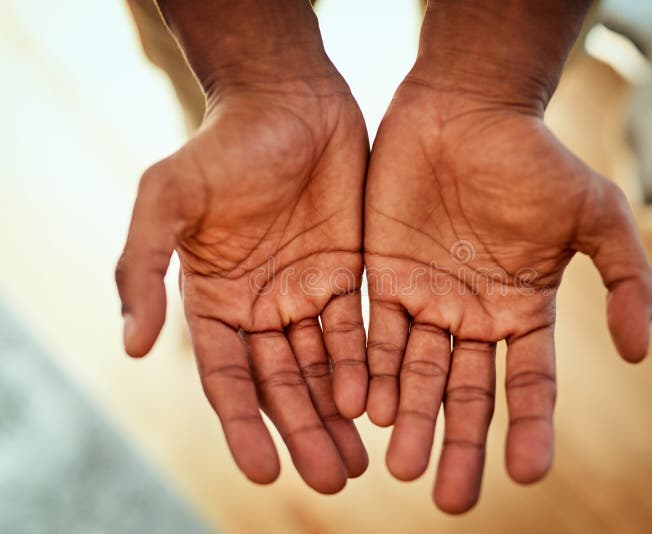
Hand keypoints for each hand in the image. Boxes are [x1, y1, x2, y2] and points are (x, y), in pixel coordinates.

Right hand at [115, 73, 369, 492]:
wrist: (287, 100)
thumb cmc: (222, 146)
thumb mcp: (166, 199)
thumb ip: (142, 268)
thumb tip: (129, 346)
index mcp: (214, 300)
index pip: (228, 378)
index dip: (244, 426)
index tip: (265, 471)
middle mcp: (261, 305)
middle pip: (282, 384)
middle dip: (304, 432)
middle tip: (332, 478)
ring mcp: (307, 290)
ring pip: (323, 367)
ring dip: (337, 414)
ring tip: (358, 461)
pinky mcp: (350, 271)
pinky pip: (358, 329)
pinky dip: (364, 367)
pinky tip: (377, 402)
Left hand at [364, 78, 651, 511]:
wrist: (467, 109)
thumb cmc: (535, 158)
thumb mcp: (598, 215)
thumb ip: (628, 280)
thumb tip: (639, 353)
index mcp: (523, 309)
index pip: (529, 383)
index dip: (529, 427)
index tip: (526, 472)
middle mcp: (473, 315)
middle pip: (467, 392)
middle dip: (460, 443)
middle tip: (451, 498)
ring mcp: (427, 298)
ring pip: (415, 372)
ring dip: (410, 418)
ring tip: (402, 465)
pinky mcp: (383, 275)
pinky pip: (375, 332)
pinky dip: (371, 370)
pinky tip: (367, 409)